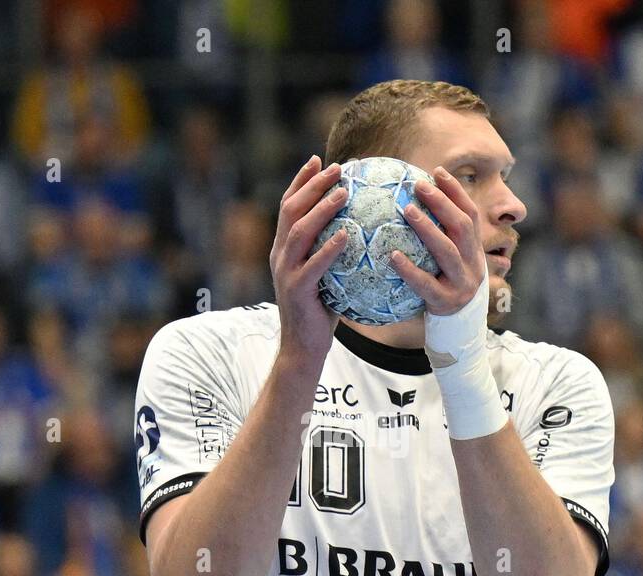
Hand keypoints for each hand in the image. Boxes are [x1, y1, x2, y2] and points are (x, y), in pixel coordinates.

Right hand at [269, 156, 348, 370]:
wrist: (303, 348)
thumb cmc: (321, 312)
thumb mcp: (327, 275)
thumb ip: (334, 252)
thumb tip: (362, 229)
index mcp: (284, 248)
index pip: (289, 206)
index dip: (302, 181)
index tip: (319, 159)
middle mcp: (279, 255)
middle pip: (291, 210)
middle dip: (312, 185)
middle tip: (336, 167)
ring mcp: (285, 272)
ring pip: (299, 231)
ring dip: (321, 209)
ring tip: (343, 192)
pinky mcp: (296, 290)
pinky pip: (313, 264)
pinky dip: (329, 248)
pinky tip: (347, 235)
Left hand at [388, 167, 487, 316]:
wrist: (459, 328)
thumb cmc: (446, 286)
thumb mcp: (451, 262)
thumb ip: (440, 238)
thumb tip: (409, 203)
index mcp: (475, 250)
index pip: (471, 214)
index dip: (456, 192)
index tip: (437, 171)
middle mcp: (473, 264)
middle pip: (462, 227)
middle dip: (442, 203)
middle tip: (418, 186)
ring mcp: (461, 284)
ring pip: (447, 252)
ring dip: (427, 228)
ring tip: (406, 210)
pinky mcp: (446, 302)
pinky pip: (426, 284)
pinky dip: (410, 269)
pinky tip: (393, 256)